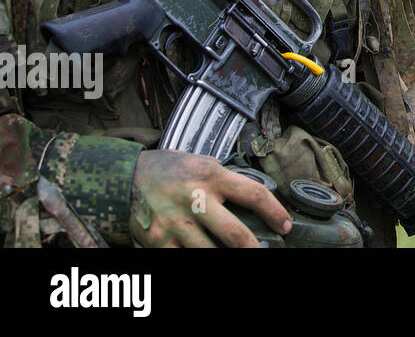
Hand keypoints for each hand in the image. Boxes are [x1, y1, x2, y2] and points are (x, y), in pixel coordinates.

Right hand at [129, 149, 290, 247]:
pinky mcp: (159, 241)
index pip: (254, 195)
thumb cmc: (167, 169)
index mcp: (212, 177)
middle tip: (264, 253)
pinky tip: (205, 256)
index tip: (285, 225)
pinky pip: (184, 258)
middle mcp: (196, 200)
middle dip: (254, 248)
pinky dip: (196, 259)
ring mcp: (176, 224)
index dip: (275, 212)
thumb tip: (250, 192)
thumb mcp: (199, 161)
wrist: (123, 177)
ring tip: (238, 256)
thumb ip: (223, 176)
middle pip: (235, 233)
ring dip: (227, 257)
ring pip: (210, 252)